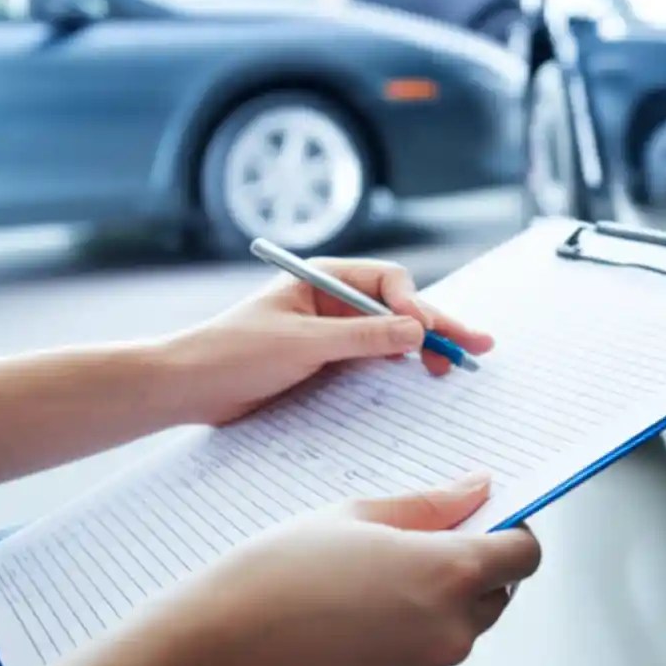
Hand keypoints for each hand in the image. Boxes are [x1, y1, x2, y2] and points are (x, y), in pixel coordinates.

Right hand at [61, 474, 541, 665]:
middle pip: (500, 590)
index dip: (511, 530)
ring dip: (446, 595)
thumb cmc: (275, 577)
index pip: (525, 553)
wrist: (218, 645)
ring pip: (467, 622)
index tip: (489, 516)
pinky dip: (418, 624)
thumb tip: (476, 487)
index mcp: (448, 573)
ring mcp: (429, 665)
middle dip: (477, 562)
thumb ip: (431, 503)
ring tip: (384, 571)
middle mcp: (449, 628)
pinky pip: (433, 648)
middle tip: (427, 538)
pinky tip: (369, 604)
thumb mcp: (356, 515)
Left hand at [163, 258, 493, 424]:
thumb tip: (416, 331)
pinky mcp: (327, 359)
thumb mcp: (303, 343)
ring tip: (458, 363)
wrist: (188, 387)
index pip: (388, 282)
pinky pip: (375, 357)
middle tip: (477, 346)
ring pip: (392, 333)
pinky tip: (422, 373)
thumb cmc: (232, 352)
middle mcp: (333, 300)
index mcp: (323, 279)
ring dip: (425, 346)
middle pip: (398, 307)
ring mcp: (332, 330)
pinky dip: (401, 364)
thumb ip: (363, 337)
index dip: (414, 305)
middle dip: (437, 325)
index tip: (426, 334)